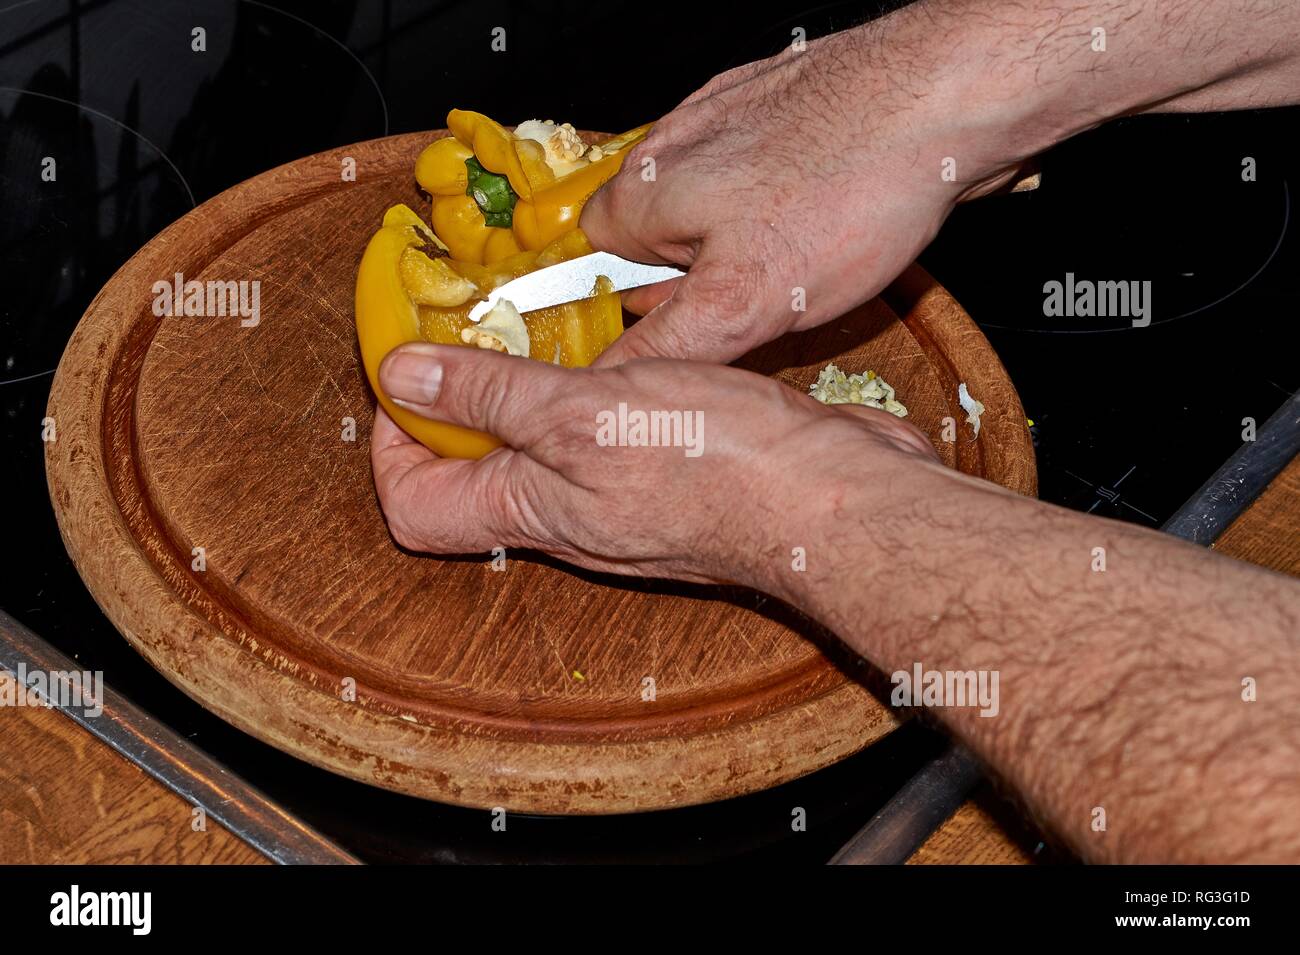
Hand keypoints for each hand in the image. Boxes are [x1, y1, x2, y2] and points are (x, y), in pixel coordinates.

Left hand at [371, 342, 940, 588]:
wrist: (837, 500)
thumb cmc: (720, 467)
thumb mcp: (584, 415)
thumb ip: (491, 397)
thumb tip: (401, 380)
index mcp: (534, 509)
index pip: (416, 505)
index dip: (395, 442)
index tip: (412, 373)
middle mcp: (569, 514)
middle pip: (476, 468)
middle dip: (464, 394)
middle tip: (479, 324)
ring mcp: (621, 495)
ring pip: (545, 444)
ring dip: (533, 382)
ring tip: (547, 319)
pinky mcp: (671, 467)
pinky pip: (608, 428)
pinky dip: (597, 383)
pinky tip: (622, 340)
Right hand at [580, 18, 1030, 364]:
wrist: (947, 100)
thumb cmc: (849, 184)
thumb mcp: (741, 302)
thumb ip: (664, 348)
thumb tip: (608, 389)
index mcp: (641, 192)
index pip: (594, 267)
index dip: (631, 311)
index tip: (673, 337)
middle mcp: (673, 148)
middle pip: (658, 241)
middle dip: (698, 282)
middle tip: (754, 305)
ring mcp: (728, 122)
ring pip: (715, 213)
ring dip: (746, 249)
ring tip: (804, 262)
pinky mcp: (783, 114)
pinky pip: (763, 182)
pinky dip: (788, 212)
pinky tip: (829, 223)